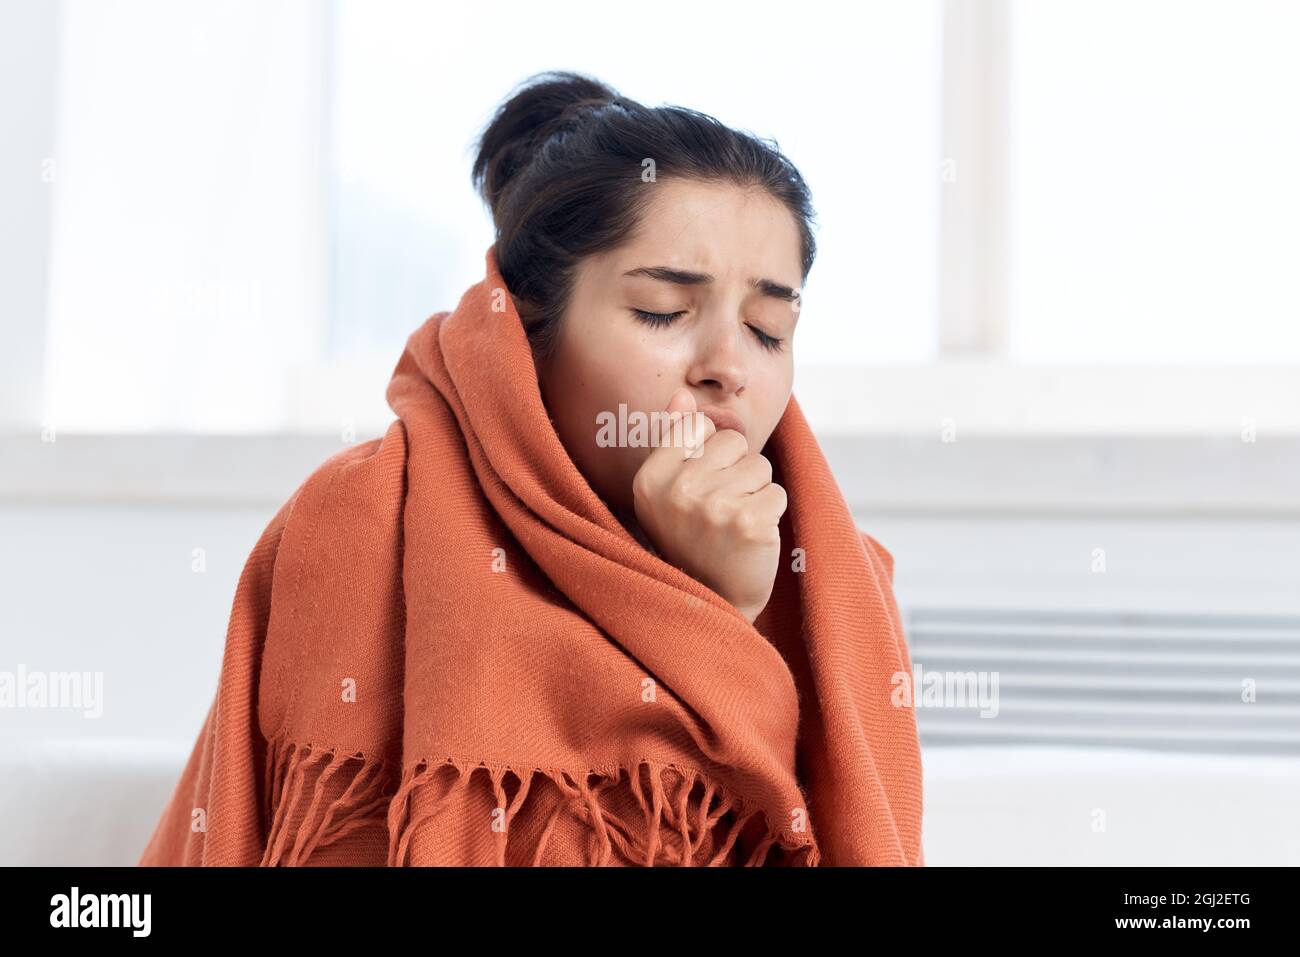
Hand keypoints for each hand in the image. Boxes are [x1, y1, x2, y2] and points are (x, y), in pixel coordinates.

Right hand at [631, 387, 786, 622]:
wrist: (714, 602)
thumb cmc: (692, 540)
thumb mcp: (669, 491)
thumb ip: (674, 439)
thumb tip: (683, 394)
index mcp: (650, 480)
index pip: (700, 427)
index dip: (709, 456)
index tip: (698, 491)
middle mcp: (677, 492)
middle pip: (734, 443)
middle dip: (737, 472)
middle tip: (720, 512)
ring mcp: (713, 508)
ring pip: (760, 466)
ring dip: (756, 493)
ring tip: (735, 525)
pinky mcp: (749, 524)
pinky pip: (777, 492)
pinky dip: (772, 513)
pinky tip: (751, 537)